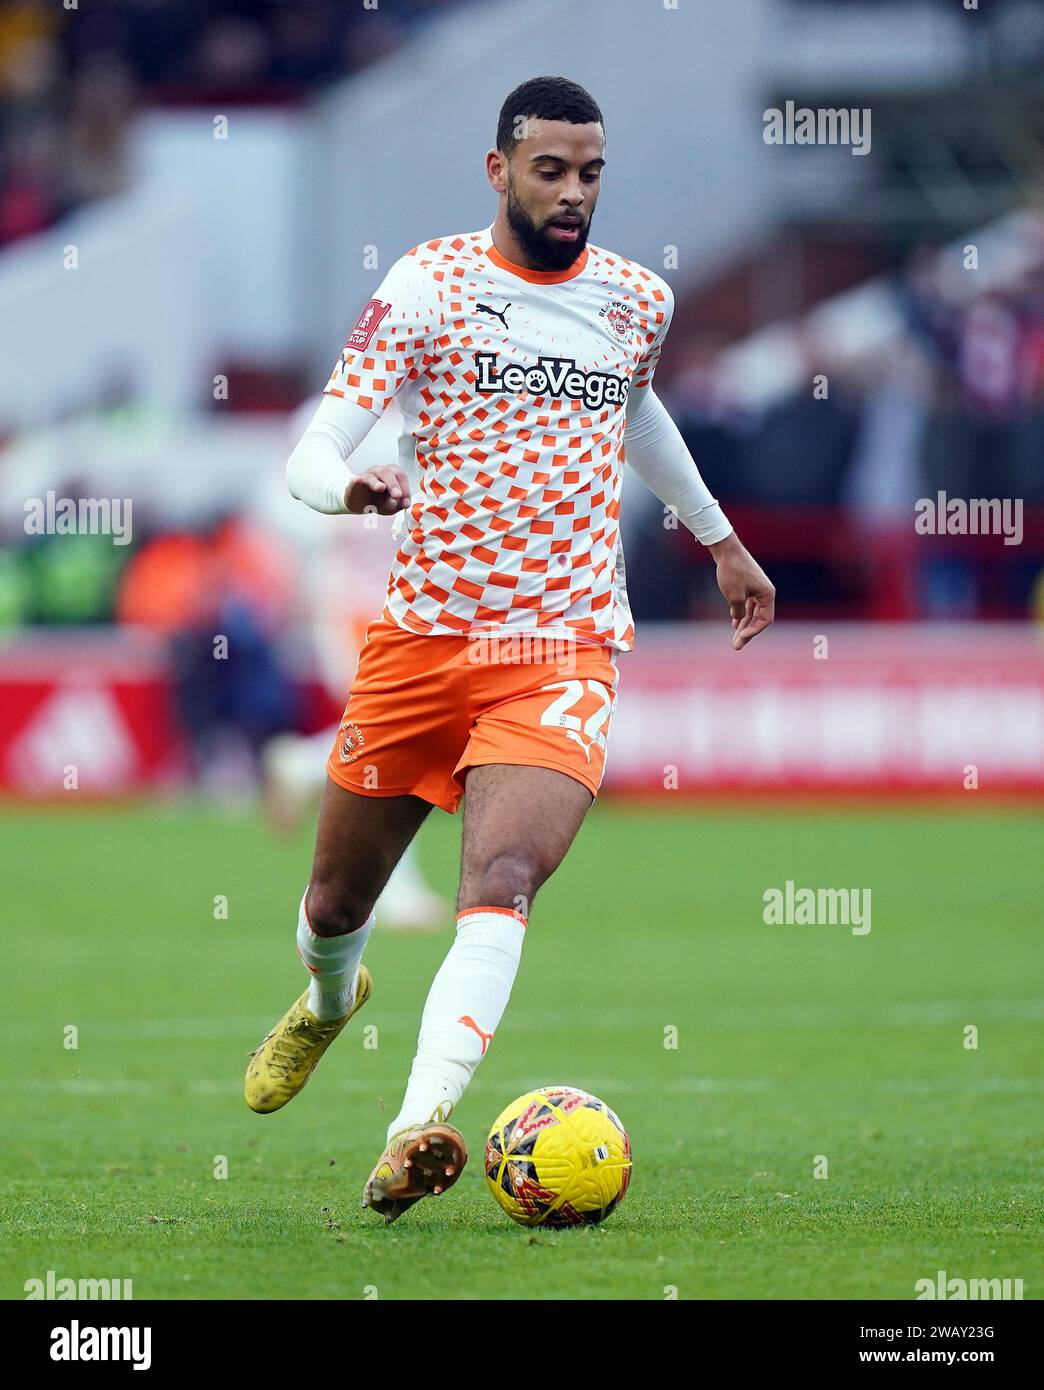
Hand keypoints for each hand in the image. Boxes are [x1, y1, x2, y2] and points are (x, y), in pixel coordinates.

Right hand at [344, 466, 410, 515]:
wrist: (358, 503)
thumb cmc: (376, 501)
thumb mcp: (389, 506)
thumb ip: (395, 505)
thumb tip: (397, 503)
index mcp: (393, 476)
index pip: (402, 478)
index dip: (406, 490)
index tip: (406, 503)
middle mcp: (381, 472)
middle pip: (390, 472)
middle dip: (394, 484)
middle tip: (397, 495)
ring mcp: (368, 475)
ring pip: (374, 474)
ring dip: (378, 482)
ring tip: (381, 488)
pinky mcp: (356, 481)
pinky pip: (359, 479)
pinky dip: (361, 480)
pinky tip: (362, 483)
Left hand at [707, 531, 774, 649]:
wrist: (726, 550)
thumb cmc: (731, 571)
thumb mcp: (734, 596)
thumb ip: (738, 611)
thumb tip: (738, 620)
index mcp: (767, 595)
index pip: (765, 620)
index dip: (753, 631)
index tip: (740, 637)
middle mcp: (765, 593)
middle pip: (759, 618)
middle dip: (747, 632)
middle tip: (736, 646)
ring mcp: (757, 589)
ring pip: (752, 612)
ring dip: (744, 626)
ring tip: (735, 640)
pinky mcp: (749, 586)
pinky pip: (748, 605)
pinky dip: (742, 615)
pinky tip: (735, 625)